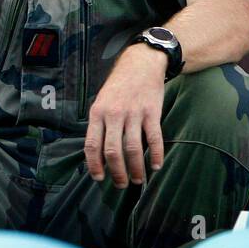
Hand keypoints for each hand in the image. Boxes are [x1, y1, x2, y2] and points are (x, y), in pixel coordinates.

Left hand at [84, 45, 168, 187]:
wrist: (141, 63)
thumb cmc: (119, 86)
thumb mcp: (101, 101)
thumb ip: (99, 125)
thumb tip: (99, 154)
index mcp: (98, 112)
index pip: (92, 144)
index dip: (95, 164)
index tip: (99, 177)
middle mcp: (114, 114)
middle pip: (113, 150)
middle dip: (117, 172)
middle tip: (121, 184)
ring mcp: (134, 113)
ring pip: (133, 148)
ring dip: (136, 168)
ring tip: (138, 180)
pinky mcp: (152, 112)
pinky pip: (154, 138)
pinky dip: (155, 154)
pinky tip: (156, 166)